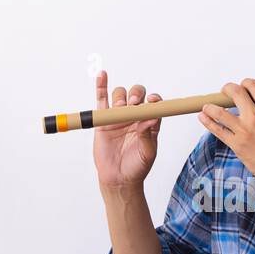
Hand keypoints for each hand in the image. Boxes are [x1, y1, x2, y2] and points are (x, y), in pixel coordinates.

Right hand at [92, 70, 163, 189]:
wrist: (119, 178)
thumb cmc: (137, 166)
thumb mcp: (148, 152)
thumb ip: (148, 135)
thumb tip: (152, 117)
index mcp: (149, 122)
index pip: (153, 104)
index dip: (153, 100)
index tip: (151, 101)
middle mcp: (135, 116)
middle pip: (136, 95)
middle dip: (136, 95)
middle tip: (134, 104)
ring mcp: (119, 117)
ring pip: (120, 95)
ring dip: (121, 96)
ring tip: (119, 107)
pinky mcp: (103, 120)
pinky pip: (101, 99)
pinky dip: (101, 86)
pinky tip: (102, 75)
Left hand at [198, 79, 254, 181]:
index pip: (252, 85)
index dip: (246, 83)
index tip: (244, 86)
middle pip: (234, 93)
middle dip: (228, 89)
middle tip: (226, 91)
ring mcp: (244, 131)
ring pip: (220, 111)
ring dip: (212, 106)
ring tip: (208, 105)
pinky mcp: (237, 145)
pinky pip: (217, 130)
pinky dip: (208, 122)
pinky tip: (203, 117)